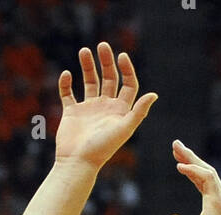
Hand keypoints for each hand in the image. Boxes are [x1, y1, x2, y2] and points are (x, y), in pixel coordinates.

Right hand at [55, 42, 156, 170]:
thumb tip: (154, 94)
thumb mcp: (124, 129)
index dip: (127, 69)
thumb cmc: (102, 148)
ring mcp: (88, 109)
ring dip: (87, 66)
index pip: (128, 84)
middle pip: (109, 78)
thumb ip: (139, 111)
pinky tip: (66, 75)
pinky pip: (68, 94)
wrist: (78, 163)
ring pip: (89, 82)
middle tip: (102, 46)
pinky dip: (66, 83)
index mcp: (120, 110)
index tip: (121, 56)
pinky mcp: (72, 113)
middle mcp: (105, 107)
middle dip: (107, 61)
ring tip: (84, 51)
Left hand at [167, 140, 220, 214]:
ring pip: (207, 171)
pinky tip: (180, 166)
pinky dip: (194, 171)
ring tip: (176, 148)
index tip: (178, 160)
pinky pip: (207, 179)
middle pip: (206, 171)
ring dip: (191, 158)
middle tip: (176, 145)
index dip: (191, 168)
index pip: (204, 181)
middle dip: (191, 156)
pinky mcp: (218, 203)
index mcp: (216, 207)